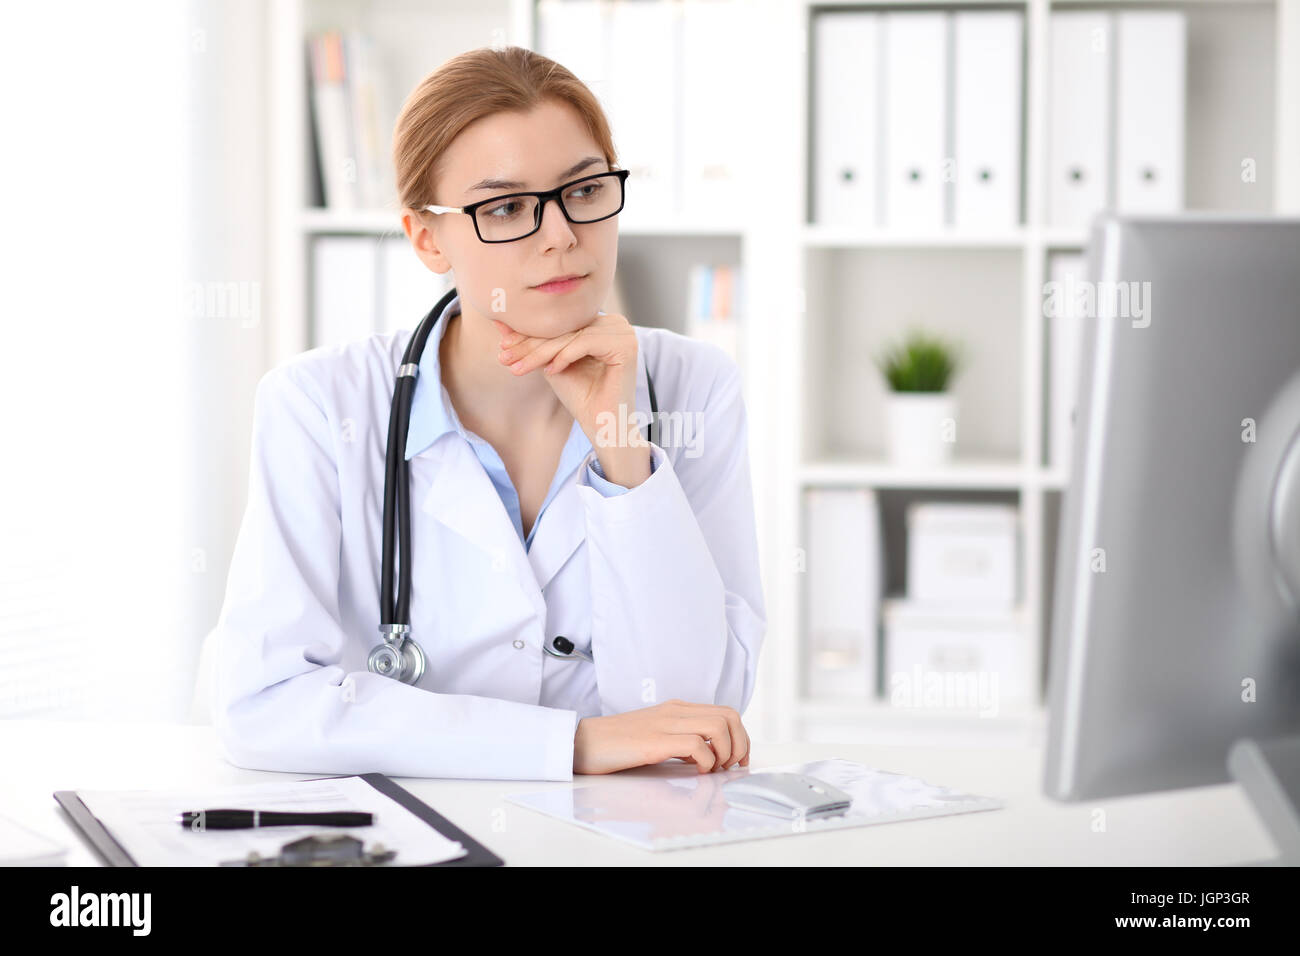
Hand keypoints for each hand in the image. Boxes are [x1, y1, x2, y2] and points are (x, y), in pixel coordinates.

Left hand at [491, 313, 649, 486]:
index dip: (529, 336)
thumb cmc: (580, 396)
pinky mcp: (626, 345)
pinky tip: (550, 371)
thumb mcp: (549, 363)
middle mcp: (615, 323)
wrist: (603, 426)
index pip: (560, 324)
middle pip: (565, 329)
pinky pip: (586, 343)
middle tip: (504, 357)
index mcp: (601, 323)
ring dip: (542, 352)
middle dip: (531, 345)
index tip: (502, 347)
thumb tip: (498, 321)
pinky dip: (565, 356)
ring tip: (519, 368)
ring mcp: (624, 333)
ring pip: (572, 336)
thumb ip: (531, 343)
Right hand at [572, 699, 751, 774]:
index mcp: (677, 709)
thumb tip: (705, 757)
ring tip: (715, 770)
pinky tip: (696, 772)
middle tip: (731, 767)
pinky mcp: (656, 741)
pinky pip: (697, 745)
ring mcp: (666, 723)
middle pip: (729, 716)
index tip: (737, 760)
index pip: (725, 712)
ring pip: (718, 727)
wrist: (583, 742)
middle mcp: (675, 711)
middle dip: (740, 745)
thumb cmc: (616, 744)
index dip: (740, 737)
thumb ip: (680, 740)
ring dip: (725, 752)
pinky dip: (706, 761)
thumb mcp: (655, 736)